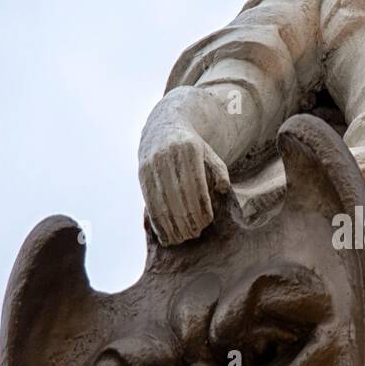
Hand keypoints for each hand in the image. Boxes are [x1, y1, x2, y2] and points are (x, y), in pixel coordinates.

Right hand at [138, 90, 230, 245]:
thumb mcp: (210, 154)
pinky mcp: (141, 172)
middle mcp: (168, 154)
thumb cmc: (193, 148)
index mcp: (189, 149)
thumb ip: (219, 171)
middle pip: (178, 193)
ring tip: (181, 238)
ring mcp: (152, 163)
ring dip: (171, 223)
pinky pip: (149, 201)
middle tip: (195, 234)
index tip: (207, 222)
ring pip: (162, 199)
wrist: (164, 127)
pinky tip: (165, 234)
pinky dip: (157, 220)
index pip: (196, 183)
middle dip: (186, 217)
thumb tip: (222, 189)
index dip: (201, 205)